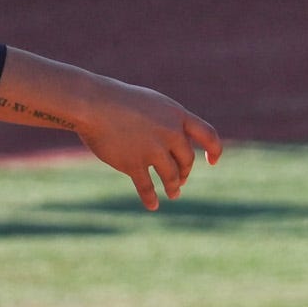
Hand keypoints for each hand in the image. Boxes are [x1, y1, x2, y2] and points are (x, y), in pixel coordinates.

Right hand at [71, 78, 224, 210]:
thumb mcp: (150, 104)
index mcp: (176, 115)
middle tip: (180, 179)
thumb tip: (176, 140)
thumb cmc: (118, 100)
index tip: (212, 161)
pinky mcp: (133, 164)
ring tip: (174, 194)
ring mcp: (152, 150)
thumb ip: (166, 120)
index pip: (208, 134)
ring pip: (171, 176)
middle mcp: (169, 133)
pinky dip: (151, 198)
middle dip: (185, 172)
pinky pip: (147, 187)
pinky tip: (153, 205)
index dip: (215, 149)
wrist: (93, 104)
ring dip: (173, 187)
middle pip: (187, 160)